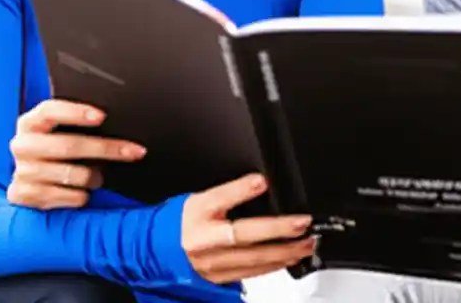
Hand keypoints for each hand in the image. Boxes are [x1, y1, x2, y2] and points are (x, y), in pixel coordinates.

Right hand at [8, 100, 146, 208]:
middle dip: (106, 149)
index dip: (76, 112)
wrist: (33, 180)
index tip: (102, 116)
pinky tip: (82, 190)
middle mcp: (22, 145)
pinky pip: (66, 196)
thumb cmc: (57, 150)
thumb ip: (81, 124)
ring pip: (71, 175)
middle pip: (68, 146)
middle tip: (134, 151)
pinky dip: (82, 195)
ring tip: (99, 176)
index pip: (50, 111)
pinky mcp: (23, 195)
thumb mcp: (63, 132)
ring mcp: (21, 171)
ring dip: (94, 177)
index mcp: (31, 123)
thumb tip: (120, 122)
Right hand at [182, 173, 315, 283]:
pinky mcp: (218, 278)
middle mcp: (205, 242)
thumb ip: (230, 192)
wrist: (154, 252)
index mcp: (197, 216)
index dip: (240, 190)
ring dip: (284, 253)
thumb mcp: (200, 199)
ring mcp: (212, 264)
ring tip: (306, 244)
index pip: (219, 199)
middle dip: (278, 232)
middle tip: (304, 224)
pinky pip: (250, 274)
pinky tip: (288, 259)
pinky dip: (272, 267)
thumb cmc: (179, 224)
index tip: (262, 182)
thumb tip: (260, 182)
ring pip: (252, 260)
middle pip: (244, 237)